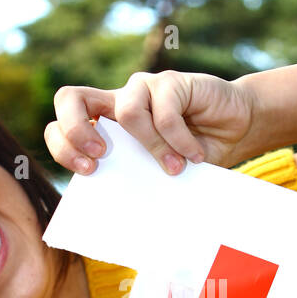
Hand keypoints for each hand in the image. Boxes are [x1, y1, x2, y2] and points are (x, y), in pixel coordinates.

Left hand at [43, 69, 255, 176]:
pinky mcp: (171, 82)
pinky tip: (195, 154)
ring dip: (152, 147)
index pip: (61, 124)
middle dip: (76, 130)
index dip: (63, 145)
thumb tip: (115, 215)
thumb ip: (135, 179)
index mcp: (105, 124)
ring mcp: (143, 89)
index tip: (90, 171)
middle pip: (70, 99)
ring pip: (128, 112)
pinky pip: (165, 113)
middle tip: (101, 158)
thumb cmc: (190, 155)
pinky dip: (179, 140)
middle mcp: (118, 102)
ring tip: (174, 167)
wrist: (235, 128)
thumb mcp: (156, 171)